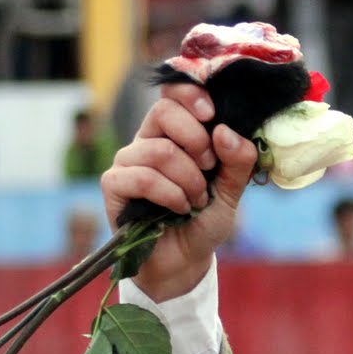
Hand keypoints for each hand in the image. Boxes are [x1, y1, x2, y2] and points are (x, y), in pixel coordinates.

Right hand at [100, 82, 260, 300]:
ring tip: (196, 201)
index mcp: (176, 133)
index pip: (173, 94)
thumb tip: (225, 131)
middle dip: (197, 140)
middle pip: (164, 112)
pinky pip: (141, 177)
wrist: (184, 259)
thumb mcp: (233, 190)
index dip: (190, 94)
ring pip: (160, 151)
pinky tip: (178, 209)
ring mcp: (128, 161)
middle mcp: (149, 140)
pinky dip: (169, 195)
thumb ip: (238, 161)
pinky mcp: (114, 185)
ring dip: (189, 180)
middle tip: (208, 168)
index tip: (212, 113)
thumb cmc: (205, 219)